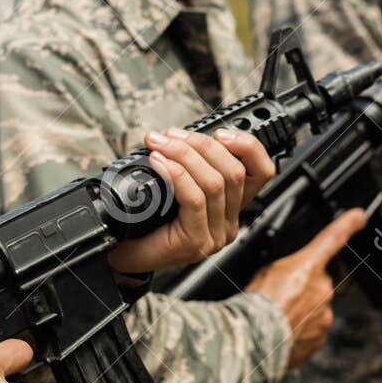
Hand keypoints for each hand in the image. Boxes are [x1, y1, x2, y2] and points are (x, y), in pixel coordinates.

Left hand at [110, 128, 263, 273]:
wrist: (120, 251)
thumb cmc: (145, 219)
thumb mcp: (176, 184)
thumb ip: (192, 166)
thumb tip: (185, 135)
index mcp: (231, 206)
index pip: (261, 172)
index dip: (248, 146)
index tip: (220, 131)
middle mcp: (229, 222)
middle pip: (234, 171)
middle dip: (201, 144)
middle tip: (171, 135)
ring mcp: (215, 235)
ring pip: (214, 183)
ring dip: (184, 155)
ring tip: (159, 144)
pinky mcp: (196, 241)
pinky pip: (194, 199)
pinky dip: (177, 175)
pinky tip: (159, 163)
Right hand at [247, 208, 366, 368]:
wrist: (254, 337)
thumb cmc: (256, 303)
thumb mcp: (264, 270)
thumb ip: (285, 269)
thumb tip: (286, 276)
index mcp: (310, 265)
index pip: (333, 238)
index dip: (348, 224)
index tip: (360, 217)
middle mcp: (323, 289)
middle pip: (318, 284)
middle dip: (303, 290)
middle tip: (281, 297)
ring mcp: (324, 316)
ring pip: (315, 309)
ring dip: (300, 312)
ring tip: (278, 317)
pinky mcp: (319, 338)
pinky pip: (312, 331)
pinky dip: (299, 331)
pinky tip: (283, 332)